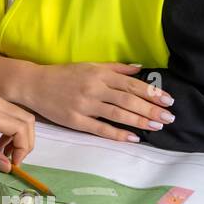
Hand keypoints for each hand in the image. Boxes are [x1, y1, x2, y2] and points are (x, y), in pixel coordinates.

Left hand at [0, 82, 34, 171]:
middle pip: (27, 121)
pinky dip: (12, 128)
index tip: (13, 164)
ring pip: (21, 116)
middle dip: (25, 143)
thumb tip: (7, 168)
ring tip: (3, 153)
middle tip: (12, 160)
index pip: (20, 128)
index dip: (23, 149)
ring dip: (19, 136)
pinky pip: (10, 112)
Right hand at [19, 62, 174, 142]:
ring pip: (118, 114)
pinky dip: (118, 133)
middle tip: (169, 117)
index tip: (168, 100)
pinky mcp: (75, 120)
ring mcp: (84, 105)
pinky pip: (100, 128)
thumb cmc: (63, 75)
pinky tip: (133, 137)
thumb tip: (139, 68)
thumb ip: (115, 68)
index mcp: (99, 74)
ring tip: (157, 126)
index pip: (131, 84)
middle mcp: (94, 88)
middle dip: (151, 109)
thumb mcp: (89, 65)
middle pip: (128, 100)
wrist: (34, 84)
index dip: (151, 92)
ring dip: (140, 121)